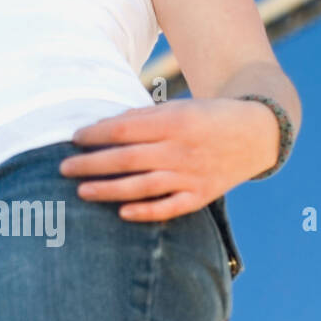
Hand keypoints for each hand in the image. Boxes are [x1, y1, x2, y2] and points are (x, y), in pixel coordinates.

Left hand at [58, 98, 278, 219]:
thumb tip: (101, 129)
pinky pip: (169, 207)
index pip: (125, 129)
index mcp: (175, 121)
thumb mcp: (178, 107)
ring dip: (109, 189)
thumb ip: (142, 118)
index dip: (96, 134)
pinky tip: (122, 212)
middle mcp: (181, 149)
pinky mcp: (201, 196)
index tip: (74, 138)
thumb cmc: (205, 118)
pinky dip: (145, 211)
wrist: (256, 133)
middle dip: (91, 164)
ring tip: (81, 191)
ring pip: (142, 185)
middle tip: (64, 168)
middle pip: (127, 159)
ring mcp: (191, 175)